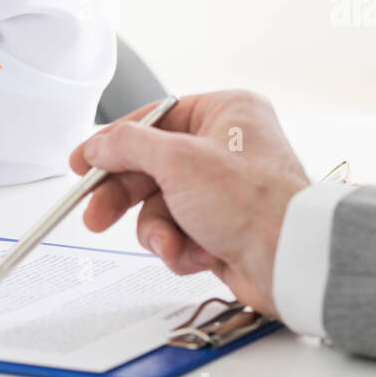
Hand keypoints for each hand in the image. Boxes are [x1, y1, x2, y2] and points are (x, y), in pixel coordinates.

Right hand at [69, 91, 309, 316]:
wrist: (291, 262)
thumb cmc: (256, 203)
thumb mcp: (178, 160)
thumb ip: (129, 146)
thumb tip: (99, 144)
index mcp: (225, 114)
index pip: (153, 120)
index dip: (113, 143)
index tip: (83, 162)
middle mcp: (226, 148)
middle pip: (151, 167)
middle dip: (125, 198)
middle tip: (96, 216)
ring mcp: (224, 190)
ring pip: (160, 207)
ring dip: (159, 230)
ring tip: (171, 242)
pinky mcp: (222, 227)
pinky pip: (179, 233)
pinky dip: (181, 247)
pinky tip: (198, 254)